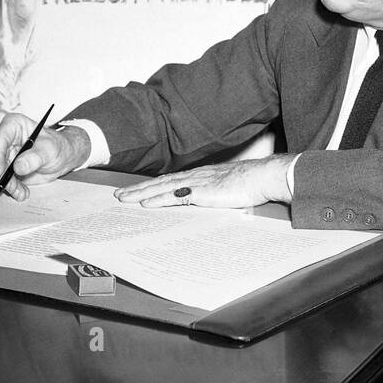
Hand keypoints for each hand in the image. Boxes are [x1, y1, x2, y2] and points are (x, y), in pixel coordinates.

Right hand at [0, 112, 89, 199]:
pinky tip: (22, 193)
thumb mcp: (49, 150)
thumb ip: (35, 157)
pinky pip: (4, 179)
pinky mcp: (7, 167)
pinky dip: (12, 188)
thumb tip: (18, 167)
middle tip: (12, 187)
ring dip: (8, 184)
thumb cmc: (57, 146)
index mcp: (14, 125)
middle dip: (2, 174)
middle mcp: (6, 138)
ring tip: (21, 192)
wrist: (61, 158)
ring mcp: (5, 153)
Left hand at [115, 155, 295, 209]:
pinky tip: (146, 204)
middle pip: (160, 182)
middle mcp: (195, 176)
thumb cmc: (251, 184)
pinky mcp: (201, 192)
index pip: (171, 180)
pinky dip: (158, 200)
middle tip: (120, 194)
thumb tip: (210, 206)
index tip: (139, 190)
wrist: (262, 177)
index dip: (153, 185)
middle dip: (139, 188)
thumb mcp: (228, 191)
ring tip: (124, 199)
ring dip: (141, 193)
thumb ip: (216, 197)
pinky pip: (175, 196)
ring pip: (162, 188)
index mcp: (201, 176)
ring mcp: (197, 183)